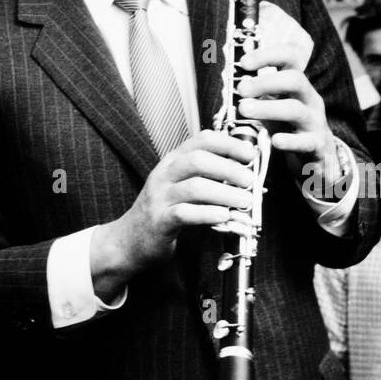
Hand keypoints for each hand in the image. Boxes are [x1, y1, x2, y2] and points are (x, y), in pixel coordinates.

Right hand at [91, 131, 255, 294]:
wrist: (130, 239)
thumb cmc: (163, 211)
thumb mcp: (180, 184)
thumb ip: (206, 175)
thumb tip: (244, 171)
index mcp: (173, 161)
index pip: (202, 140)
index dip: (229, 144)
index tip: (250, 154)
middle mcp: (164, 174)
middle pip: (198, 160)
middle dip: (229, 169)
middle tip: (250, 181)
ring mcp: (160, 197)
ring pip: (195, 187)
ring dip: (225, 194)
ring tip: (244, 202)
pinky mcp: (159, 221)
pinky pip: (186, 213)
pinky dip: (209, 214)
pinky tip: (224, 216)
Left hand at [236, 1, 338, 188]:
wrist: (319, 158)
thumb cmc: (289, 126)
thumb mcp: (274, 105)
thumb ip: (256, 92)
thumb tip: (228, 76)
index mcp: (298, 84)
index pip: (290, 58)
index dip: (268, 55)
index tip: (244, 62)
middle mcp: (309, 98)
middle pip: (294, 79)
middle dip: (266, 82)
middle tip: (240, 89)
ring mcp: (315, 122)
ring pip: (296, 109)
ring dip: (268, 108)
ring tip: (244, 110)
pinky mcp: (316, 145)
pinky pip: (305, 142)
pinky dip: (289, 141)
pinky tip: (274, 141)